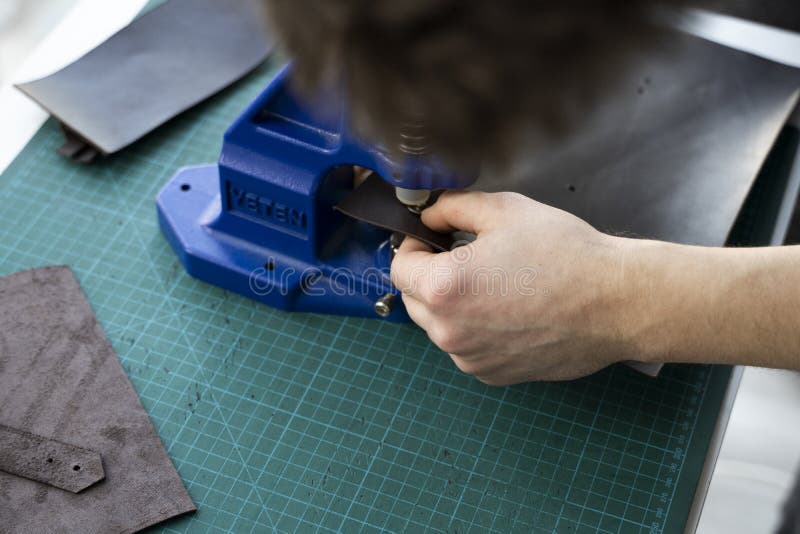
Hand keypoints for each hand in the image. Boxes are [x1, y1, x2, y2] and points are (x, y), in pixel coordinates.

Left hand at [390, 191, 635, 383]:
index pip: (400, 267)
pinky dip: (476, 331)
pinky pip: (467, 348)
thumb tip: (430, 217)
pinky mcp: (493, 374)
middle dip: (430, 276)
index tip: (434, 239)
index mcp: (444, 288)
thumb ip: (453, 207)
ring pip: (440, 327)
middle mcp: (450, 331)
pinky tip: (511, 311)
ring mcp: (471, 358)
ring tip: (496, 285)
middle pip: (415, 300)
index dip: (414, 246)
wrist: (616, 302)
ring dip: (453, 306)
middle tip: (466, 258)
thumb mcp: (504, 210)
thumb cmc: (565, 255)